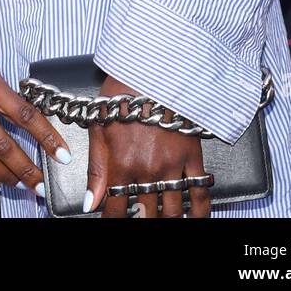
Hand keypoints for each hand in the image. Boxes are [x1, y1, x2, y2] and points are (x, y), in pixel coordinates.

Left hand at [85, 74, 211, 217]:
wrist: (153, 70)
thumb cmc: (122, 94)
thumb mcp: (99, 127)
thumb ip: (96, 168)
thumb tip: (90, 203)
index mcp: (122, 165)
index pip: (116, 208)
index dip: (113, 219)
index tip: (113, 219)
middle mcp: (148, 171)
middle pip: (145, 214)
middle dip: (140, 220)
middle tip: (139, 218)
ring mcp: (172, 165)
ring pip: (172, 209)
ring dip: (167, 219)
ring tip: (163, 220)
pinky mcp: (192, 156)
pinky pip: (200, 192)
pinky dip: (198, 211)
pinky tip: (194, 219)